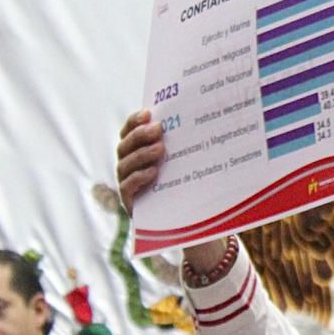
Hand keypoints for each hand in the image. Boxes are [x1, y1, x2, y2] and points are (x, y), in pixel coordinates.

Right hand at [116, 110, 227, 272]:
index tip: (149, 113)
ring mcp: (126, 183)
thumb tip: (208, 119)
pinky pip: (127, 187)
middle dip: (140, 135)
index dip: (134, 121)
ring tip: (160, 150)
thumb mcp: (189, 161)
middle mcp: (128, 165)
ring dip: (142, 155)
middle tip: (158, 130)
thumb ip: (187, 144)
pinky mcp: (130, 202)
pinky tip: (153, 173)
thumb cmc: (190, 184)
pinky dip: (138, 178)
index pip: (129, 131)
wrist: (189, 221)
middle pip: (125, 145)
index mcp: (138, 151)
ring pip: (125, 165)